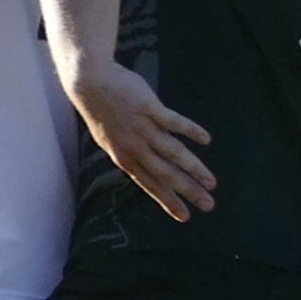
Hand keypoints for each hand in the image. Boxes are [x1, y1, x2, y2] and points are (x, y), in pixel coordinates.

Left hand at [65, 60, 214, 223]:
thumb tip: (153, 162)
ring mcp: (143, 128)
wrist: (89, 83)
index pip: (150, 185)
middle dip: (188, 191)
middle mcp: (135, 148)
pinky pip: (174, 122)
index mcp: (125, 158)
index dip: (168, 201)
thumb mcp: (112, 140)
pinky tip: (206, 140)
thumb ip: (133, 153)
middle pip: (166, 174)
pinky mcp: (149, 108)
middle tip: (208, 204)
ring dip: (194, 168)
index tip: (185, 216)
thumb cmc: (101, 111)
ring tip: (211, 182)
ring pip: (173, 153)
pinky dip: (191, 131)